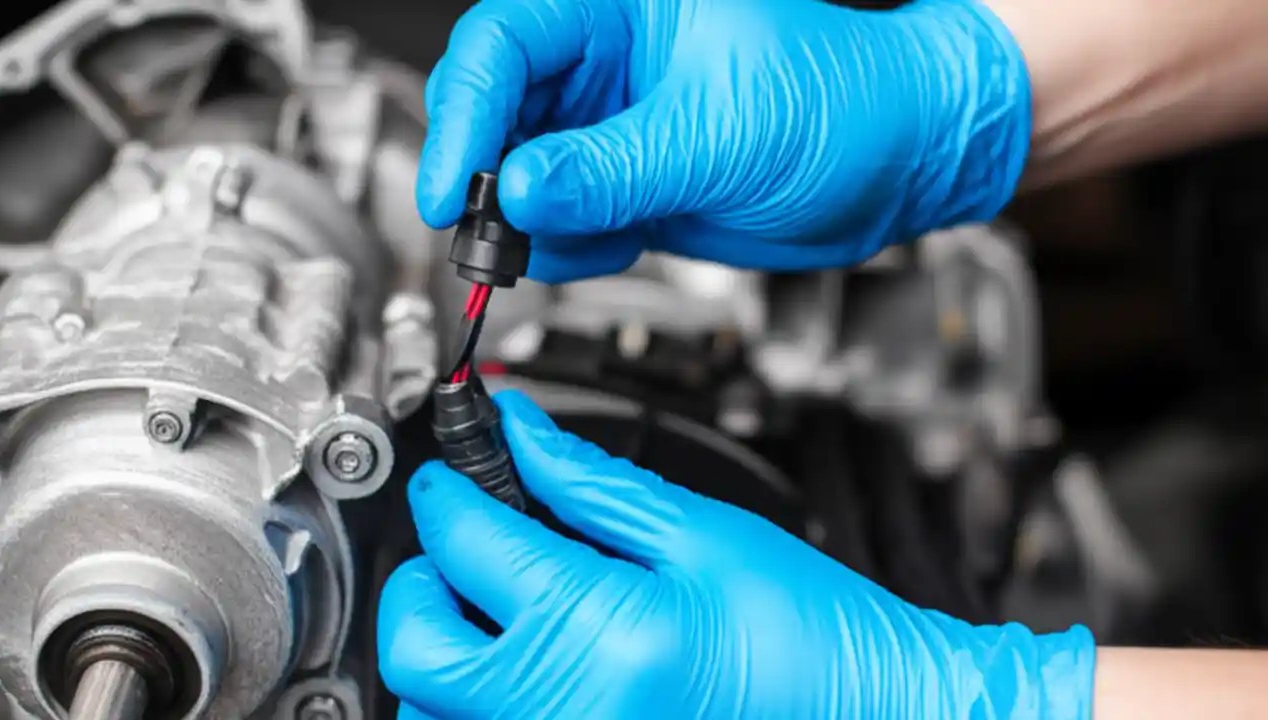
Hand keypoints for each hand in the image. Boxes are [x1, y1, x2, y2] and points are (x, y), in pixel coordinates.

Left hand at [378, 391, 1093, 718]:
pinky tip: (529, 660)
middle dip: (421, 580)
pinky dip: (477, 699)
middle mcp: (568, 713)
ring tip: (503, 603)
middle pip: (417, 646)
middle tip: (464, 544)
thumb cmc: (813, 633)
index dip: (449, 491)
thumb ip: (594, 485)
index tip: (454, 473)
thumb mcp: (703, 533)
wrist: (879, 713)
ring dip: (445, 645)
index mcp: (604, 632)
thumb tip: (520, 434)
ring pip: (433, 709)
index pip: (470, 546)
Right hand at [417, 0, 1030, 282]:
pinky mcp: (625, 186)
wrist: (901, 165)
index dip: (466, 117)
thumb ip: (610, 169)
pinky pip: (561, 221)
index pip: (505, 45)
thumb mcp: (718, 135)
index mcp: (620, 11)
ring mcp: (611, 130)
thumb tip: (518, 192)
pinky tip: (615, 246)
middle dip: (486, 176)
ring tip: (580, 241)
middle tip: (486, 233)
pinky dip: (570, 247)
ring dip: (527, 223)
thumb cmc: (844, 103)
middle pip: (494, 111)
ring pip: (519, 176)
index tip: (453, 188)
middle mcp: (604, 67)